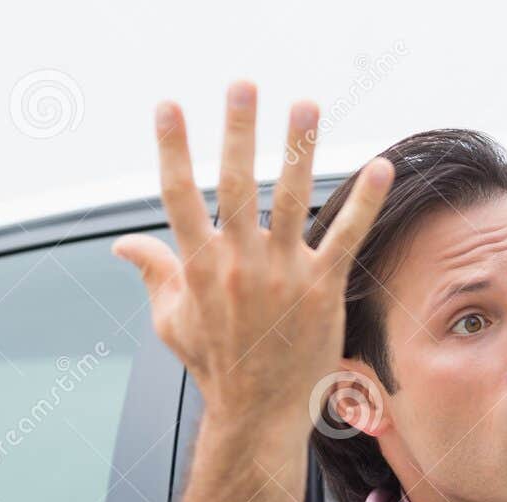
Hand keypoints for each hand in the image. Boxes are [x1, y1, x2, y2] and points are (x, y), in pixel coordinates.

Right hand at [111, 81, 392, 430]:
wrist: (258, 412)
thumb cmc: (216, 365)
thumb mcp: (172, 320)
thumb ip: (154, 274)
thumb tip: (123, 246)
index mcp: (199, 265)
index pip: (178, 195)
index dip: (172, 149)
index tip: (169, 107)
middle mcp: (240, 263)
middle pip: (237, 183)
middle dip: (239, 130)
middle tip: (243, 85)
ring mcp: (284, 275)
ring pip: (292, 199)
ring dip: (299, 148)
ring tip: (305, 104)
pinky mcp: (323, 290)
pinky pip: (347, 236)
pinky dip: (366, 202)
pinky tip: (383, 168)